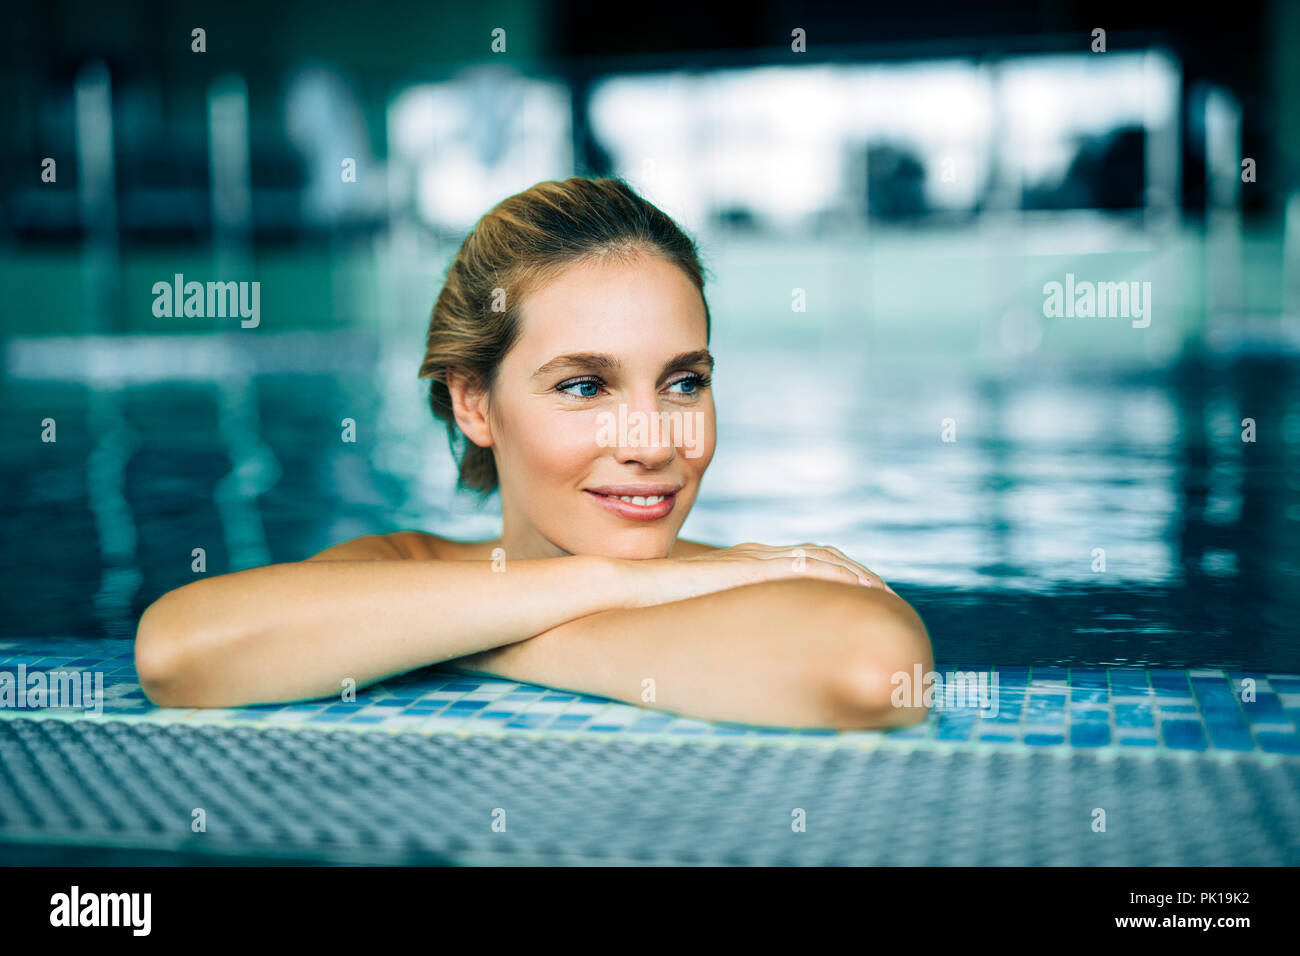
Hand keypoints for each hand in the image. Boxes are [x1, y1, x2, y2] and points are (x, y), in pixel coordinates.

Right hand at [624, 542, 895, 607]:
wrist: (616, 588)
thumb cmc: (642, 609)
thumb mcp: (688, 619)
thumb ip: (712, 629)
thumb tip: (724, 665)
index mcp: (737, 567)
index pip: (797, 562)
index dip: (834, 575)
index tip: (860, 597)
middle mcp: (748, 557)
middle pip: (818, 554)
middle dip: (855, 573)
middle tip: (886, 597)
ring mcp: (748, 559)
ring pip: (818, 556)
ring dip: (855, 573)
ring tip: (884, 595)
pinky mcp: (747, 568)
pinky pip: (804, 565)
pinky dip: (837, 574)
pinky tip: (858, 589)